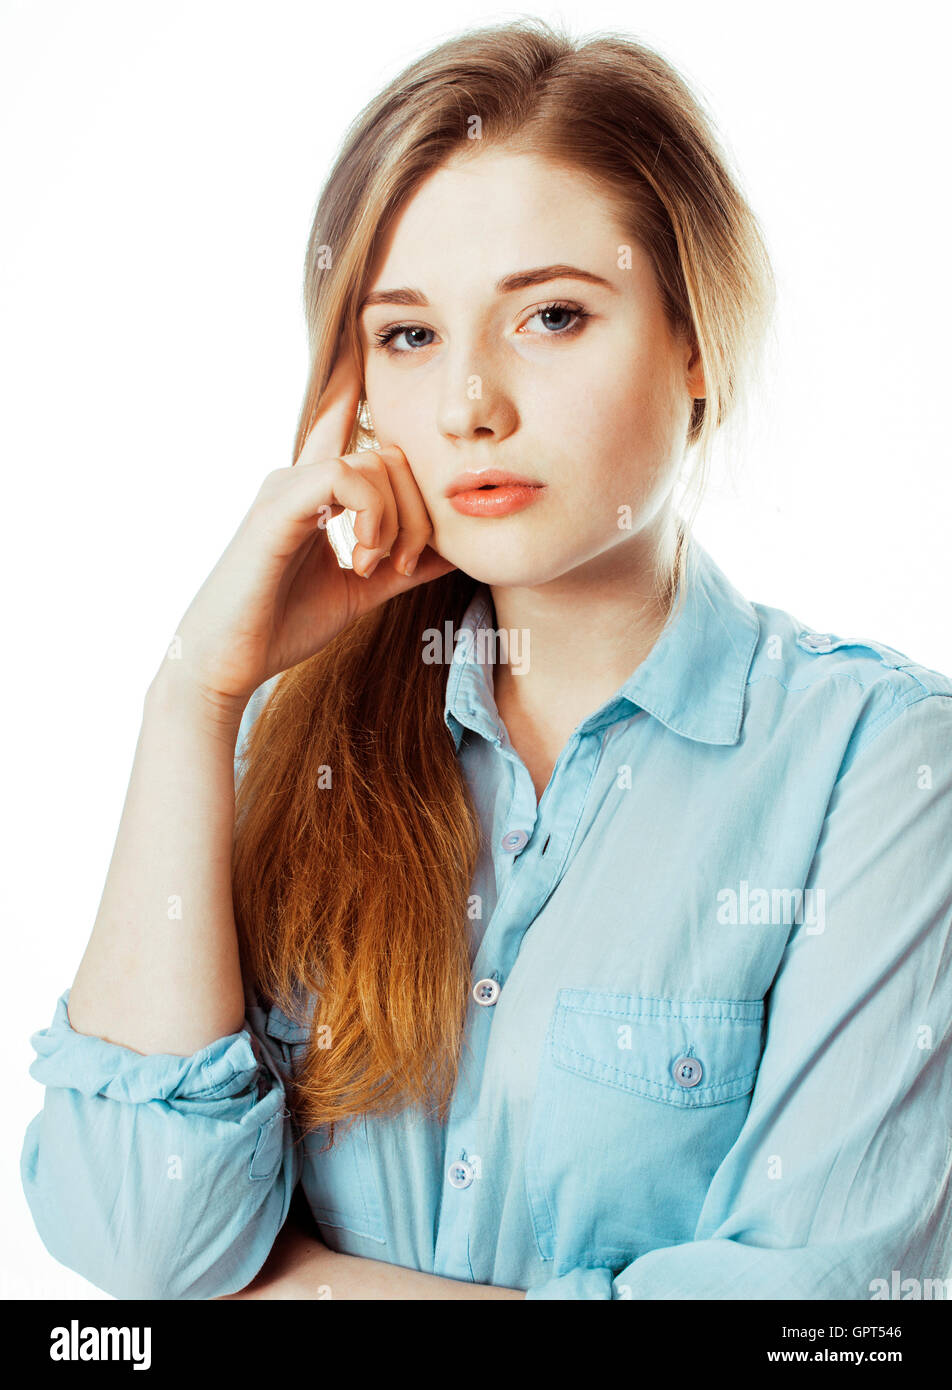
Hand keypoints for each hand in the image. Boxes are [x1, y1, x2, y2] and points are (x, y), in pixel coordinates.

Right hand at [158, 346, 456, 722]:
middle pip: (389, 455)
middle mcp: (299, 479)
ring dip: (396, 520)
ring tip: (377, 566)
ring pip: (374, 462)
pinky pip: (343, 476)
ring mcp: (286, 487)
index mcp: (316, 493)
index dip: (361, 391)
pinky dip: (372, 515)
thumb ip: (403, 566)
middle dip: (417, 511)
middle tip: (404, 564)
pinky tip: (362, 557)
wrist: (228, 662)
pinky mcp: (277, 506)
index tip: (389, 399)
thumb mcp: (361, 590)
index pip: (344, 422)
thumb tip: (454, 551)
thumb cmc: (282, 625)